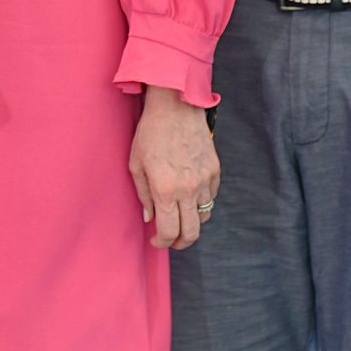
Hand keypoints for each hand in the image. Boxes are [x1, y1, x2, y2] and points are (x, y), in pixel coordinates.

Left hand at [130, 88, 219, 250]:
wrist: (176, 107)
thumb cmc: (150, 133)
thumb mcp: (136, 164)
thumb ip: (143, 195)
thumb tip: (150, 218)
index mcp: (165, 190)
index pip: (169, 231)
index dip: (162, 243)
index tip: (156, 241)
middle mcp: (188, 189)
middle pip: (192, 233)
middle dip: (181, 243)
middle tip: (172, 241)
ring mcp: (205, 181)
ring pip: (204, 216)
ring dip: (192, 222)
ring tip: (180, 216)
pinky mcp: (215, 170)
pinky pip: (212, 197)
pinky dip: (202, 203)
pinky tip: (190, 196)